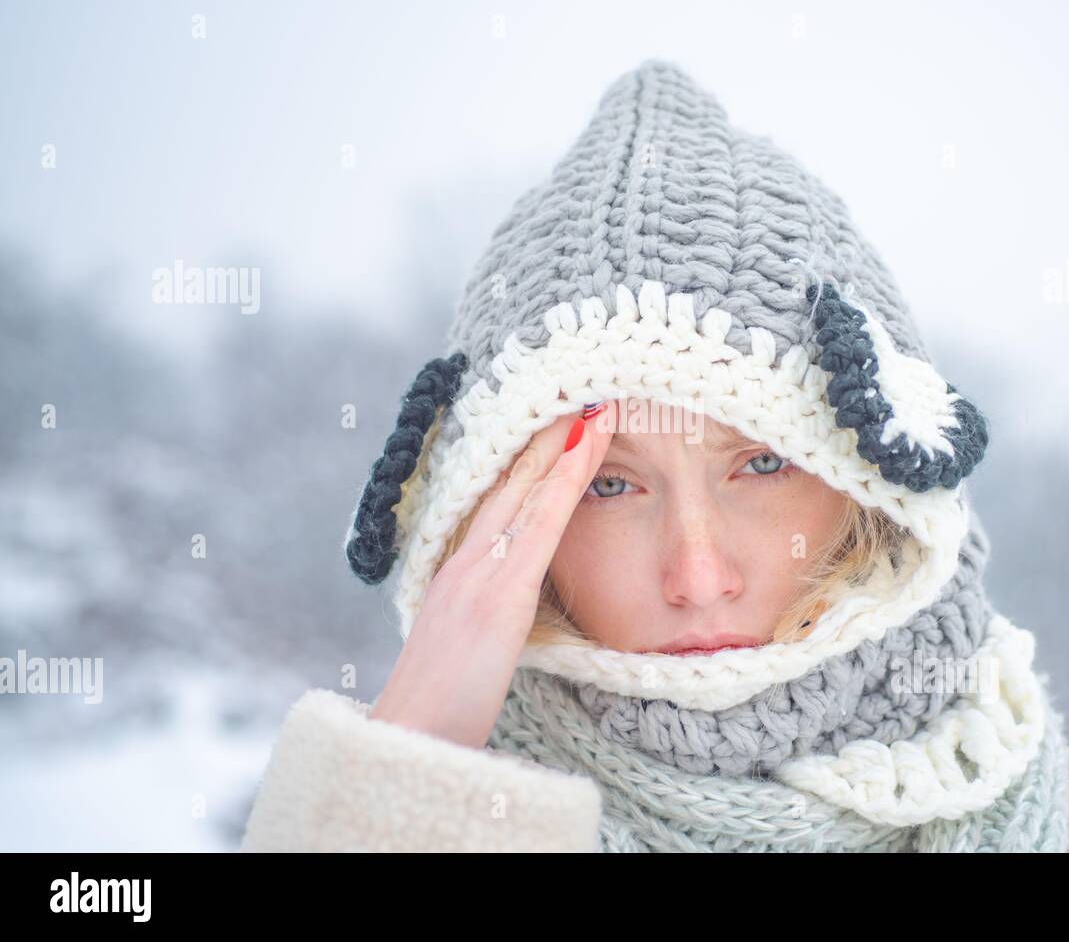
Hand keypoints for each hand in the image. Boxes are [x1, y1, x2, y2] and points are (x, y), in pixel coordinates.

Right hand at [367, 403, 612, 747]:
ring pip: (528, 488)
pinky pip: (542, 520)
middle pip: (512, 482)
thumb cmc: (441, 708)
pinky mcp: (498, 592)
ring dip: (563, 441)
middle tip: (581, 393)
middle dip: (547, 436)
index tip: (558, 426)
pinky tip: (589, 443)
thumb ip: (493, 620)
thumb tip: (516, 610)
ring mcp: (479, 571)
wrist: (408, 741)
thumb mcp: (470, 649)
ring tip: (596, 402)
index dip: (530, 462)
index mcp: (459, 573)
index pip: (501, 503)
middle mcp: (465, 560)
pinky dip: (567, 476)